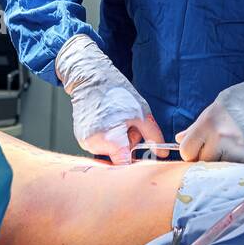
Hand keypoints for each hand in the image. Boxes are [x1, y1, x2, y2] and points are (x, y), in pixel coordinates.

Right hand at [55, 34, 166, 164]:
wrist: (91, 78)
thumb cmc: (117, 93)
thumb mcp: (141, 113)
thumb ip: (153, 136)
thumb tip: (162, 153)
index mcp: (111, 139)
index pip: (124, 166)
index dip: (136, 162)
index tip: (143, 155)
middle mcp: (94, 145)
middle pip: (118, 158)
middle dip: (128, 146)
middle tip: (129, 126)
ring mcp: (85, 142)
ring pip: (109, 151)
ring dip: (117, 141)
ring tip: (117, 120)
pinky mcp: (81, 138)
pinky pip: (100, 145)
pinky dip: (107, 137)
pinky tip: (107, 121)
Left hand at [177, 59, 243, 163]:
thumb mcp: (219, 106)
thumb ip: (198, 126)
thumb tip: (179, 138)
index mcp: (209, 122)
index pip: (187, 150)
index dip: (191, 152)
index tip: (197, 150)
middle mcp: (221, 137)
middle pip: (203, 162)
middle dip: (208, 157)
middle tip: (221, 147)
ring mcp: (239, 149)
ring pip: (221, 166)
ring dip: (226, 160)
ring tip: (236, 144)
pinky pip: (240, 167)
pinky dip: (241, 161)